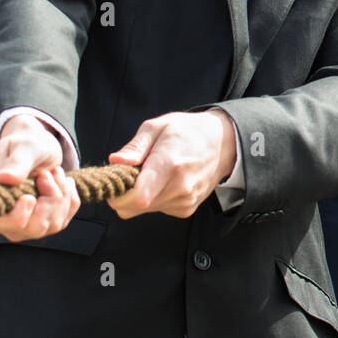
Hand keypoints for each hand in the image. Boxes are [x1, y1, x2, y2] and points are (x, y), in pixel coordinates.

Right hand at [0, 114, 80, 240]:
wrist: (36, 147)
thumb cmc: (25, 144)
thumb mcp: (23, 147)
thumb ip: (16, 163)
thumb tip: (4, 178)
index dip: (17, 216)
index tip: (30, 197)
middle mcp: (3, 216)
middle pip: (32, 229)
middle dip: (50, 200)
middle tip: (47, 174)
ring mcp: (24, 223)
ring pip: (52, 225)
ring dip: (61, 196)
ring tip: (56, 173)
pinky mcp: (43, 222)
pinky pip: (63, 221)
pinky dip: (70, 199)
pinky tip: (63, 183)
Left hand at [107, 110, 236, 218]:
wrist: (222, 144)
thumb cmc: (188, 132)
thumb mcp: (158, 126)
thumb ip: (135, 146)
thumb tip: (116, 161)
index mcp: (169, 164)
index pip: (137, 197)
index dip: (118, 195)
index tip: (116, 181)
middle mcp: (179, 187)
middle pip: (134, 208)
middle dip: (124, 194)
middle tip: (130, 174)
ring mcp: (185, 201)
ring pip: (143, 210)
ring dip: (140, 196)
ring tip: (152, 174)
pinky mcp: (186, 209)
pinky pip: (157, 210)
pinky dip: (154, 198)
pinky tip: (164, 181)